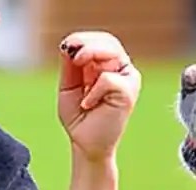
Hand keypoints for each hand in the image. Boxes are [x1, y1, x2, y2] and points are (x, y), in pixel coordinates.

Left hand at [57, 31, 141, 161]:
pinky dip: (94, 90)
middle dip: (87, 44)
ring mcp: (127, 79)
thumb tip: (69, 44)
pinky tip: (88, 104)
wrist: (86, 145)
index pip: (99, 40)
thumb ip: (70, 64)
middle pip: (108, 41)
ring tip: (79, 75)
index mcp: (106, 65)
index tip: (66, 48)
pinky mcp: (129, 92)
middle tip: (73, 58)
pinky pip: (108, 78)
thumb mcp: (68, 85)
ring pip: (112, 52)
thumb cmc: (79, 117)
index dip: (82, 39)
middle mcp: (120, 69)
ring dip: (91, 56)